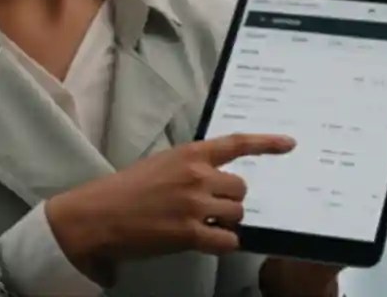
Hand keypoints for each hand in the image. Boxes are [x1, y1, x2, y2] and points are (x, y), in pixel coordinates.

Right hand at [47, 133, 295, 284]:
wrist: (97, 216)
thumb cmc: (126, 190)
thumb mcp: (162, 165)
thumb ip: (191, 168)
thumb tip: (215, 181)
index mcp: (189, 153)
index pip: (236, 144)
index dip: (266, 143)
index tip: (289, 144)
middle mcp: (197, 175)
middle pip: (241, 188)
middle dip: (230, 200)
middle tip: (209, 209)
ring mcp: (194, 204)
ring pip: (237, 213)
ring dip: (225, 222)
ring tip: (200, 225)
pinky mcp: (190, 233)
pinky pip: (227, 240)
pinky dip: (222, 244)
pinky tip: (206, 241)